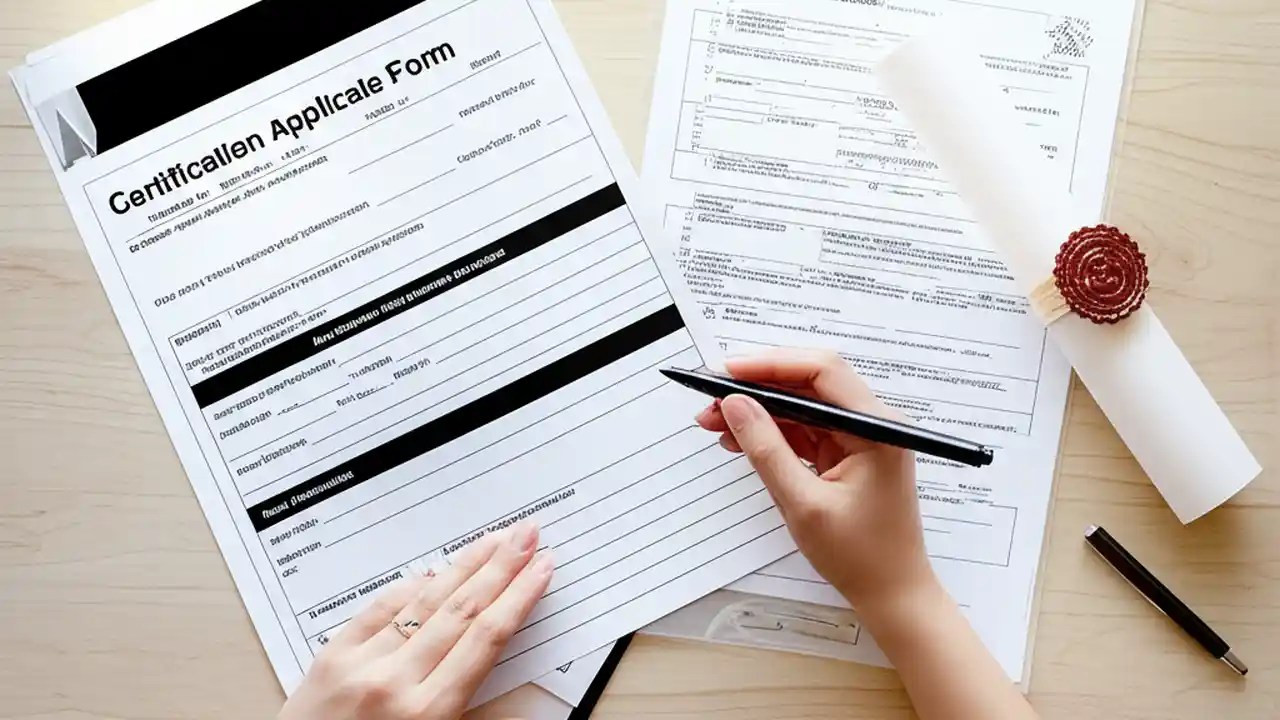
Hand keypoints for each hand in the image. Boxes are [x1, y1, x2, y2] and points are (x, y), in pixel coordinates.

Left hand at [279, 522, 552, 719]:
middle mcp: (395, 682)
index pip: (487, 639)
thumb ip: (461, 701)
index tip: (542, 568)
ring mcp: (360, 663)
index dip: (520, 597)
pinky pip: (378, 609)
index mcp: (429, 714)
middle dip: (501, 567)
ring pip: (423, 601)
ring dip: (464, 566)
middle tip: (527, 534)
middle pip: (462, 610)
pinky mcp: (330, 655)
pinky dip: (409, 586)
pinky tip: (433, 570)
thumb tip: (487, 644)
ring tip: (493, 540)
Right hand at [696, 351, 937, 614]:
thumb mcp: (803, 504)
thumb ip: (767, 450)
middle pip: (810, 383)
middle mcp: (874, 424)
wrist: (893, 595)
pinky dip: (773, 433)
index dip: (770, 366)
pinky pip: (807, 430)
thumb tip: (735, 405)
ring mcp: (862, 439)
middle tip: (712, 400)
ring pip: (803, 407)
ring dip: (760, 411)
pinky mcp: (850, 454)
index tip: (726, 372)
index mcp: (876, 429)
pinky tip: (739, 439)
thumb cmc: (860, 557)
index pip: (822, 373)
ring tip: (714, 422)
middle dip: (758, 388)